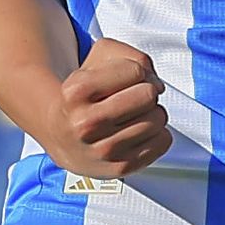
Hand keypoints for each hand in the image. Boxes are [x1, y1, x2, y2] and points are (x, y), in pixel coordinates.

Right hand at [45, 38, 170, 177]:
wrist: (61, 136)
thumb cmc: (83, 97)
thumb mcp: (95, 62)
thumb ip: (129, 56)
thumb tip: (156, 82)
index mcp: (76, 91)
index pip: (135, 71)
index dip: (138, 71)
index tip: (129, 79)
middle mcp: (86, 123)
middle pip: (148, 95)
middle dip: (147, 92)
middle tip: (134, 98)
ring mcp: (102, 149)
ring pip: (158, 119)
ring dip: (153, 113)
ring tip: (134, 116)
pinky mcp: (119, 168)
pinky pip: (163, 141)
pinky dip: (158, 134)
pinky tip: (139, 133)